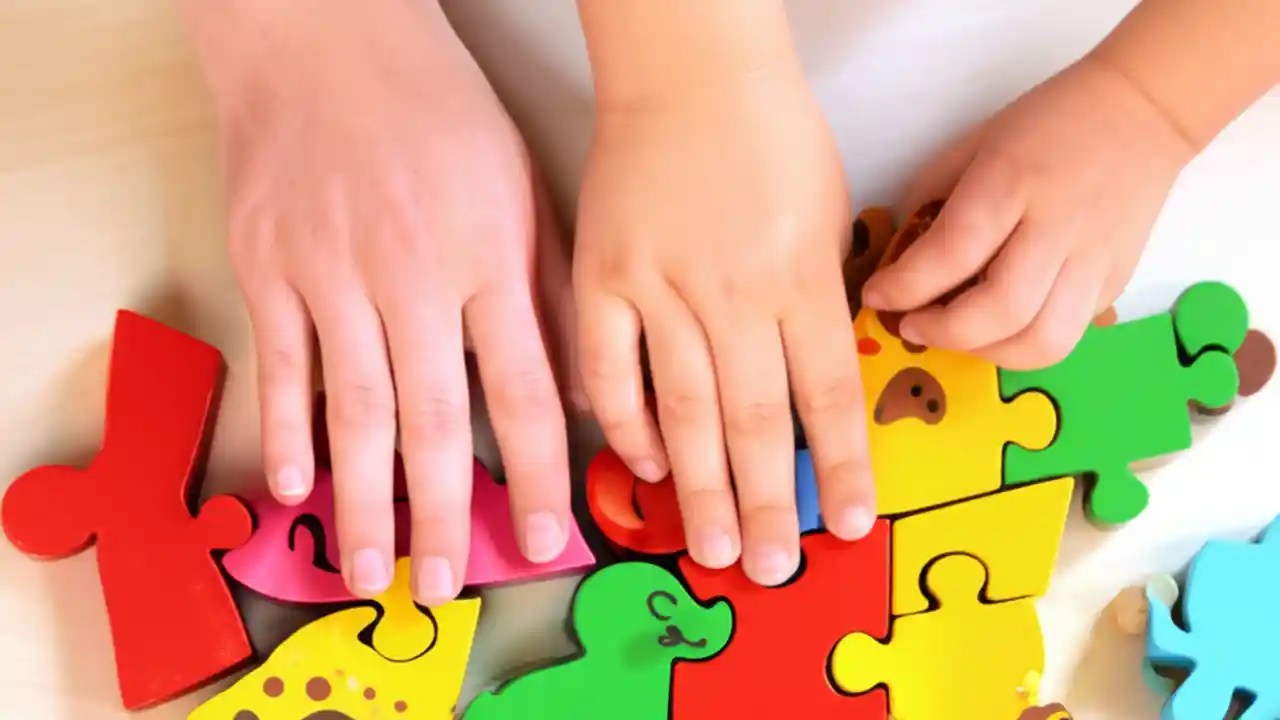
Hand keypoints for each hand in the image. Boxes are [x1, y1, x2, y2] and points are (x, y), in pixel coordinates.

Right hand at [184, 0, 576, 604]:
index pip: (526, 390)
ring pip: (352, 407)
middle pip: (434, 417)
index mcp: (489, 255)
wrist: (327, 42)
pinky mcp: (269, 265)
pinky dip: (288, 428)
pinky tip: (296, 485)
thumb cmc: (440, 112)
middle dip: (444, 513)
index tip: (547, 538)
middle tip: (445, 588)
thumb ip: (554, 291)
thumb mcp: (525, 188)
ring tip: (372, 567)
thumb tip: (581, 389)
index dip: (540, 475)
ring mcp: (331, 271)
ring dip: (364, 499)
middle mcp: (411, 273)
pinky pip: (284, 364)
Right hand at [574, 61, 875, 586]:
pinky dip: (627, 425)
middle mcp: (735, 294)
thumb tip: (812, 387)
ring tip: (714, 548)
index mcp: (801, 276)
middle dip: (766, 505)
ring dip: (702, 489)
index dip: (840, 468)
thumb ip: (818, 303)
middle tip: (769, 567)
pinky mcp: (602, 279)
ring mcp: (662, 289)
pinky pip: (610, 372)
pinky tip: (645, 469)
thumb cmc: (768, 135)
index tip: (845, 524)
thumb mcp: (827, 214)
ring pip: (686, 410)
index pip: (827, 396)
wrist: (687, 71)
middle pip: (756, 421)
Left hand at [863, 56, 1194, 368]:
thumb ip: (931, 201)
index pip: (954, 250)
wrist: (1143, 112)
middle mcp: (1058, 224)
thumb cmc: (1045, 125)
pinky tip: (996, 328)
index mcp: (1013, 179)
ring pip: (1044, 341)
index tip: (876, 296)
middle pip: (1002, 309)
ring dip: (988, 354)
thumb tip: (900, 261)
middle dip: (944, 332)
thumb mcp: (973, 145)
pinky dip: (1022, 345)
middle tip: (912, 327)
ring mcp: (1095, 259)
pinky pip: (1067, 336)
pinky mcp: (1116, 282)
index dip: (906, 286)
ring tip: (957, 338)